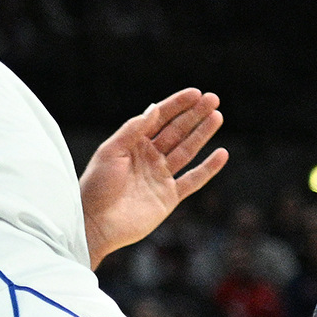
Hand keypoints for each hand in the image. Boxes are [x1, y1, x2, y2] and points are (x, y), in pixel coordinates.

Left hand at [79, 88, 228, 267]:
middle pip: (177, 131)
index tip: (195, 93)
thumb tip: (154, 109)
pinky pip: (193, 180)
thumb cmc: (95, 187)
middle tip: (213, 99)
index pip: (159, 119)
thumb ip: (133, 130)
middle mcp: (149, 158)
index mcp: (133, 144)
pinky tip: (221, 154)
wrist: (95, 224)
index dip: (177, 105)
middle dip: (195, 114)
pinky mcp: (169, 197)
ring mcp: (160, 177)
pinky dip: (208, 168)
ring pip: (187, 151)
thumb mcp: (110, 152)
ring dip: (202, 134)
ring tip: (217, 117)